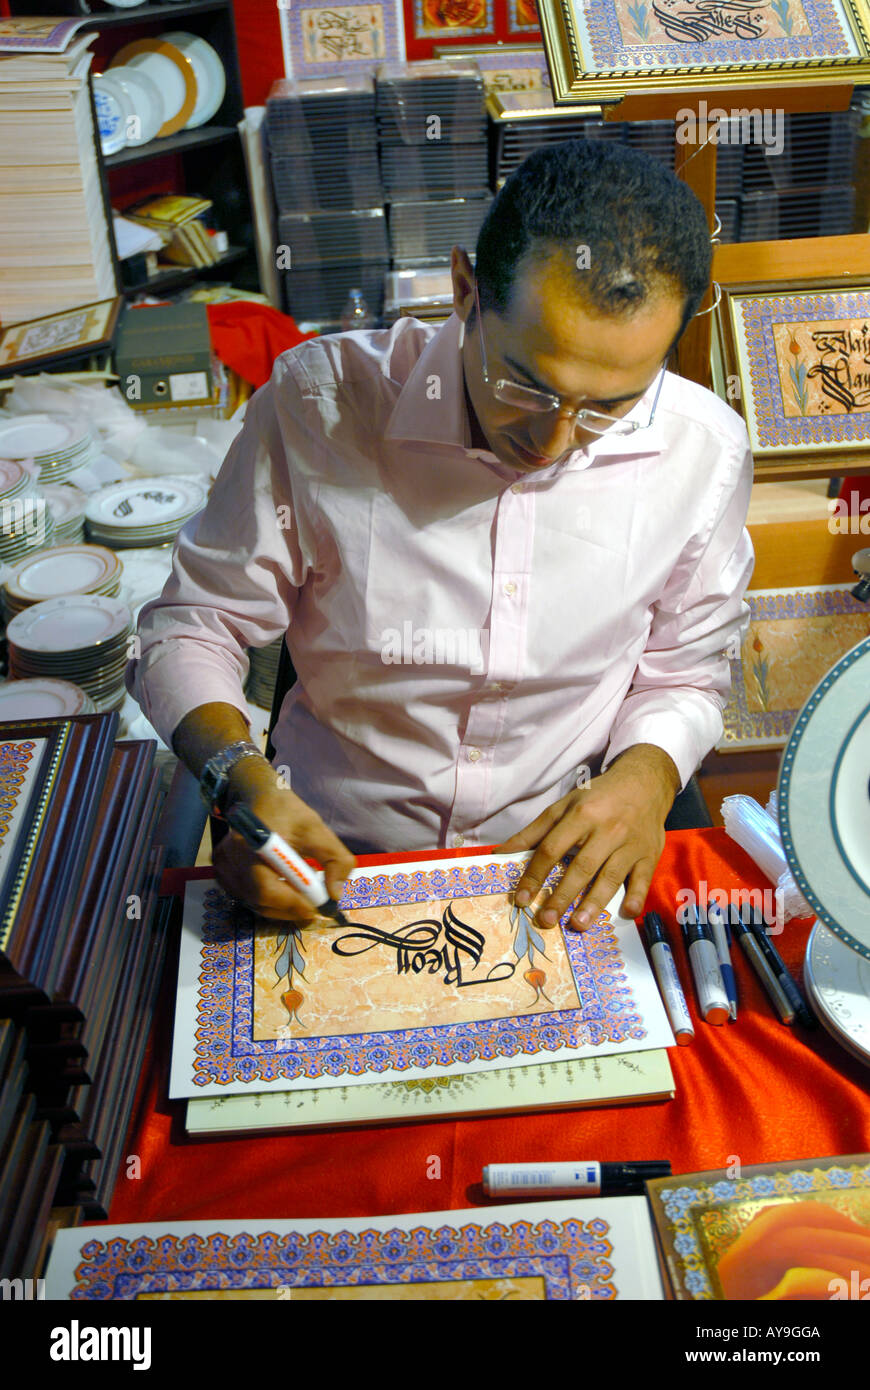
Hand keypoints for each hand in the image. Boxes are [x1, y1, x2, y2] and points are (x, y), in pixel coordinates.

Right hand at [212, 757, 356, 923]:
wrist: (256, 795)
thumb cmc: (287, 811)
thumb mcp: (318, 830)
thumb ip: (334, 860)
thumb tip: (335, 894)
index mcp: (254, 844)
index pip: (267, 889)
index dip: (291, 905)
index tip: (315, 910)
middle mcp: (232, 857)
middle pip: (259, 900)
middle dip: (288, 909)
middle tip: (311, 908)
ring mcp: (222, 865)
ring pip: (252, 902)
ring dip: (277, 907)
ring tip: (298, 898)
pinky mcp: (220, 870)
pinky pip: (243, 896)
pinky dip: (264, 900)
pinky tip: (280, 891)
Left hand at [495, 744, 679, 929]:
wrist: (644, 783)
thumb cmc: (598, 798)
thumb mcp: (563, 806)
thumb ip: (533, 832)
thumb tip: (502, 853)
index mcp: (581, 816)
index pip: (552, 848)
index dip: (534, 874)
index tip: (521, 898)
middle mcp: (606, 830)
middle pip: (581, 867)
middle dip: (562, 896)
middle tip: (546, 920)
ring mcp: (630, 844)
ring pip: (611, 876)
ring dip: (594, 903)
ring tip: (577, 924)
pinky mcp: (649, 855)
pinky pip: (642, 879)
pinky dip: (635, 897)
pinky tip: (625, 914)